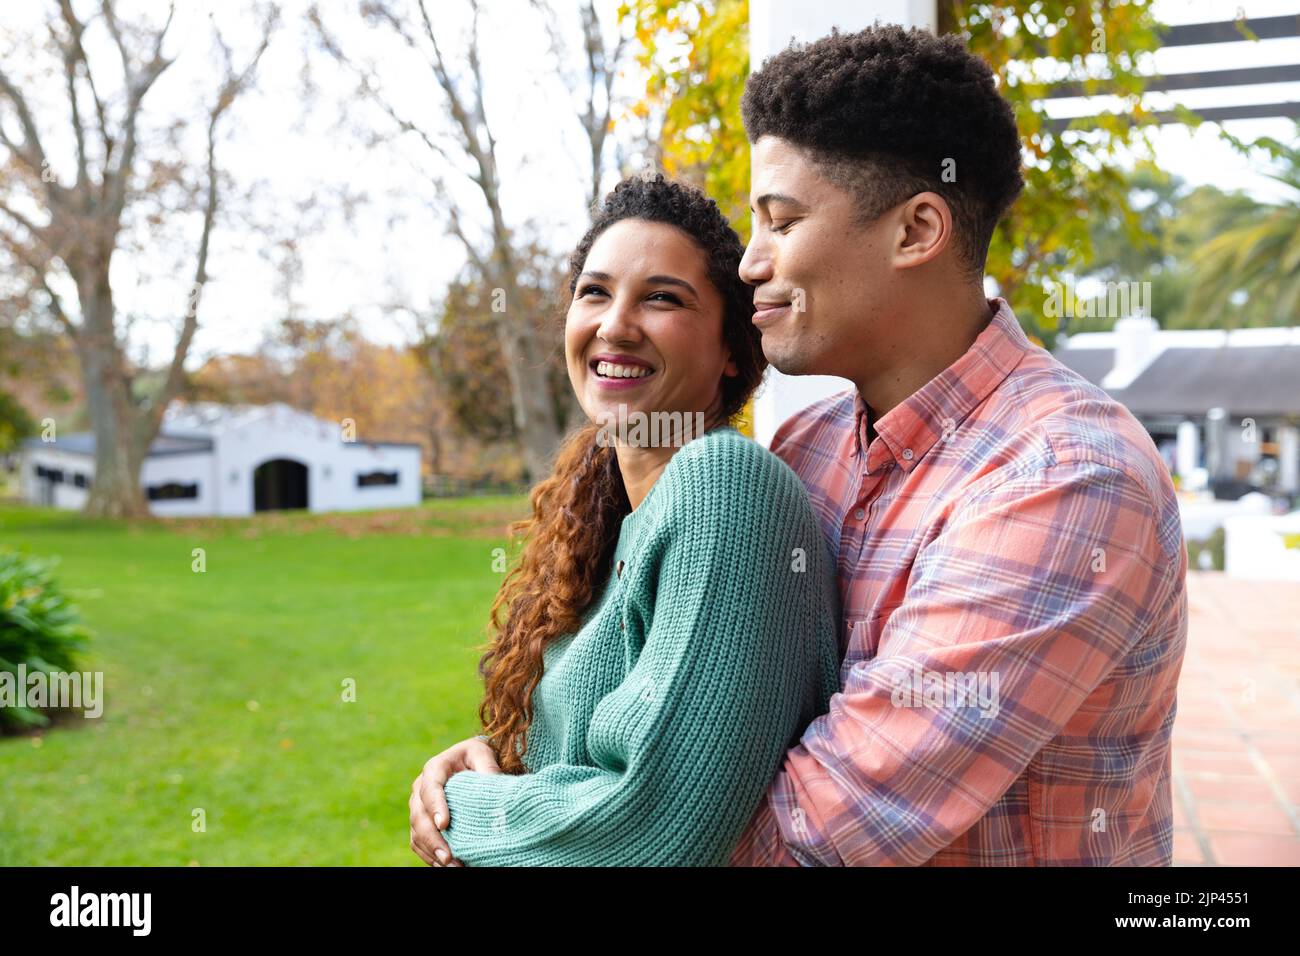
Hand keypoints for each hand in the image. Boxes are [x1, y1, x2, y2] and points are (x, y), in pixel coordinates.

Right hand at [409, 736, 501, 866]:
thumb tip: (495, 786)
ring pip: (416, 832)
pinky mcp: (421, 822)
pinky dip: (428, 856)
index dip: (436, 806)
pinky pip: (418, 842)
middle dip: (432, 838)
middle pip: (419, 815)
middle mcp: (420, 788)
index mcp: (434, 768)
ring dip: (431, 852)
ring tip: (450, 866)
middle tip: (448, 857)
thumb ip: (487, 766)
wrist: (469, 762)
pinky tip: (444, 867)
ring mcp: (418, 807)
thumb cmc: (477, 756)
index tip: (444, 824)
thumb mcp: (483, 754)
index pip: (431, 788)